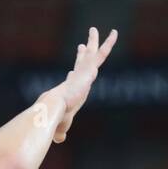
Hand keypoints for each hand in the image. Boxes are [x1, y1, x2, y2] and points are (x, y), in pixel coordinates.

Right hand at [44, 26, 117, 143]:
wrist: (53, 107)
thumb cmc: (56, 118)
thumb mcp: (62, 127)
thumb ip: (62, 131)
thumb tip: (59, 139)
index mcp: (71, 90)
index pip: (74, 78)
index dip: (74, 72)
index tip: (73, 67)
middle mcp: (77, 79)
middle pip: (82, 62)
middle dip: (83, 52)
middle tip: (85, 41)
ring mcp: (82, 73)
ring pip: (92, 54)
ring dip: (94, 41)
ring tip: (95, 29)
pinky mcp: (89, 70)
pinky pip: (102, 54)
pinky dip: (108, 43)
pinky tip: (114, 34)